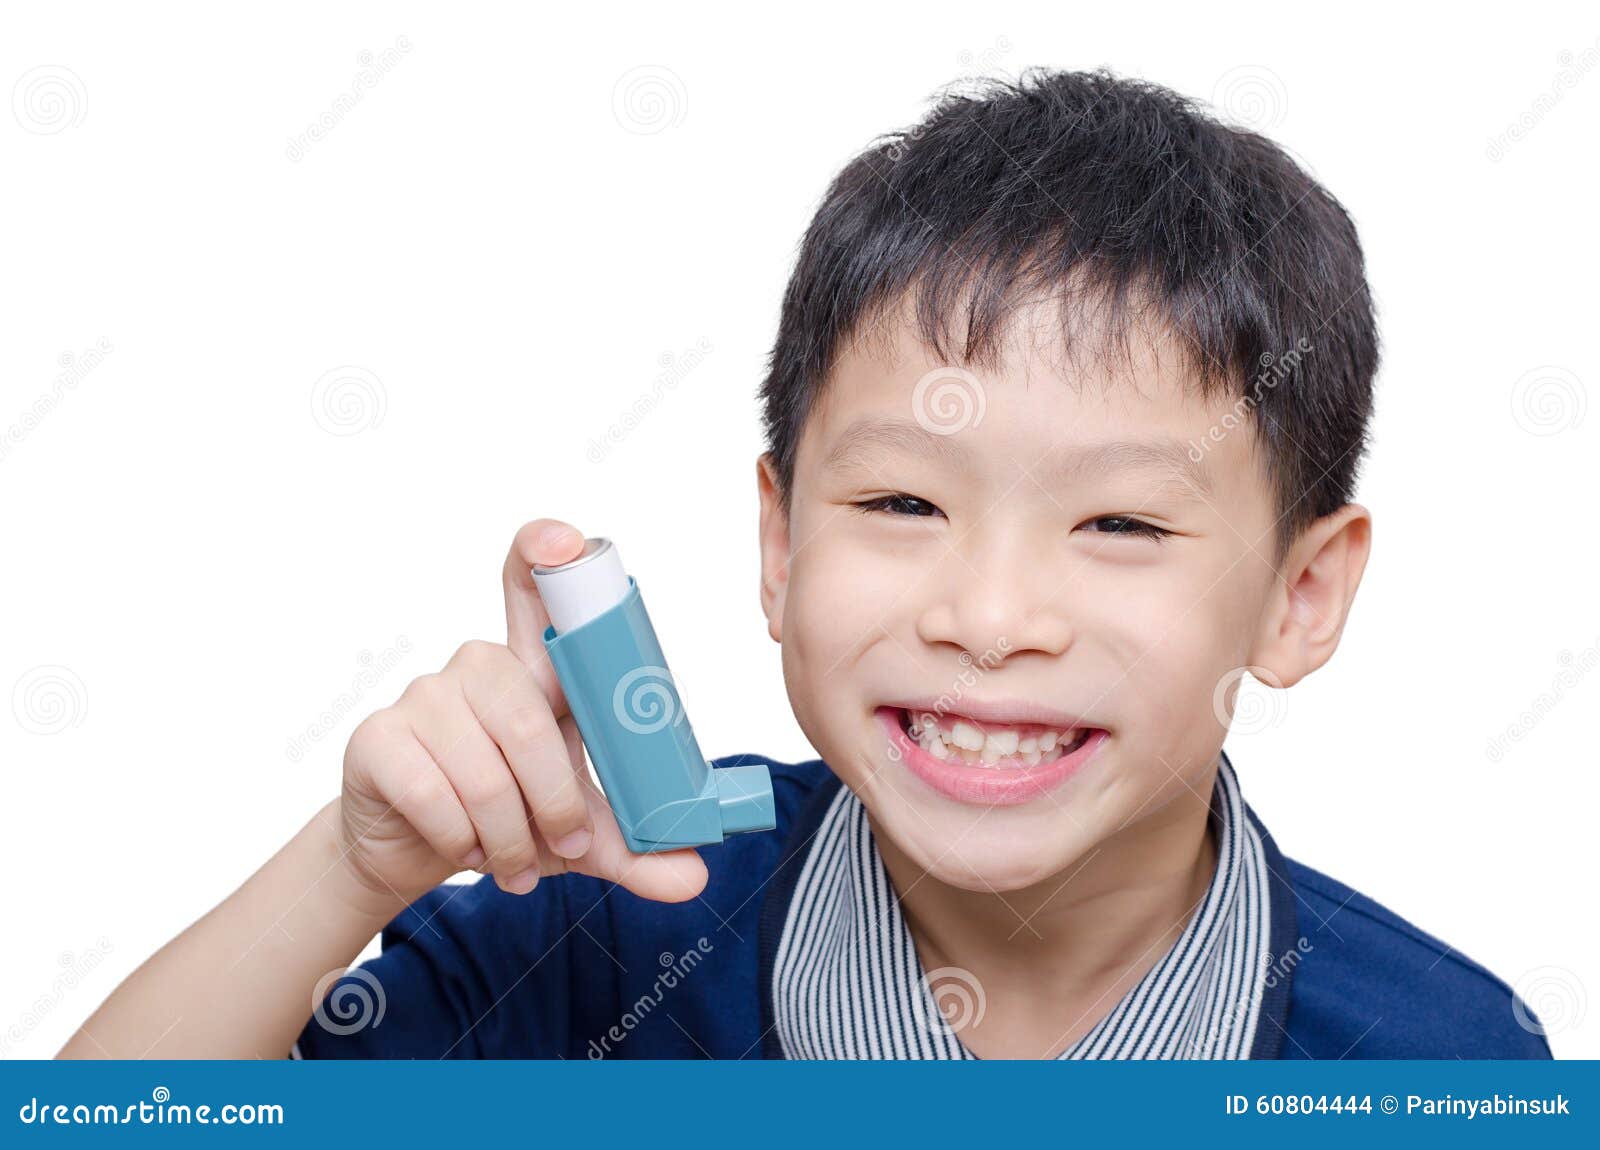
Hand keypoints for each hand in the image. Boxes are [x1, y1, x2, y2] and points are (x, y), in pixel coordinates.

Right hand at [336, 519, 709, 909]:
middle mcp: (479, 666)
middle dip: (557, 804)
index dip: (544, 551)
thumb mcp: (580, 837)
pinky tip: (464, 849)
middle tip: (563, 847)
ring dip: (509, 838)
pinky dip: (460, 841)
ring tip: (512, 863)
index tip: (567, 543)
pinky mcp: (379, 738)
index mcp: (535, 669)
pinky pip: (433, 795)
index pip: (532, 585)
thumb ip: (635, 850)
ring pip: (486, 773)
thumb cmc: (506, 817)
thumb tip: (695, 876)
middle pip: (531, 722)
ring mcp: (424, 696)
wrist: (414, 853)